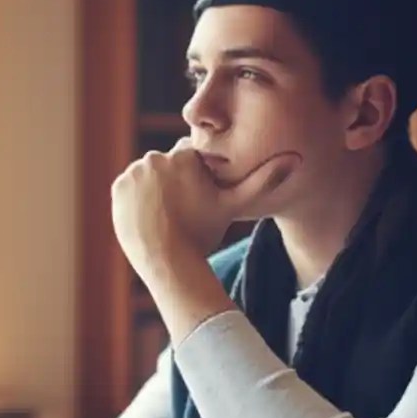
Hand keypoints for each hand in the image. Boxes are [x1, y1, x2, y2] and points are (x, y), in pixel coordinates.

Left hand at [111, 138, 300, 266]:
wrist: (168, 261)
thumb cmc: (203, 233)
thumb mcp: (235, 205)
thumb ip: (263, 180)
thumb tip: (298, 159)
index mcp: (184, 156)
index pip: (190, 159)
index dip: (194, 180)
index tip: (195, 201)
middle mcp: (156, 158)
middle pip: (167, 167)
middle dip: (172, 185)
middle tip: (179, 212)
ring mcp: (134, 172)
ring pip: (148, 177)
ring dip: (154, 190)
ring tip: (164, 216)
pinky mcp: (118, 187)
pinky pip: (129, 188)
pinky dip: (137, 199)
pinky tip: (149, 216)